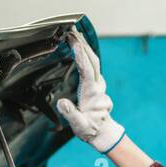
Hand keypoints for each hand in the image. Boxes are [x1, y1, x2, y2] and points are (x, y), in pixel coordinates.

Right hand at [55, 28, 125, 152]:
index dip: (80, 55)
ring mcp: (99, 85)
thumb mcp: (79, 126)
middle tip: (73, 33)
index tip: (74, 42)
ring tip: (76, 37)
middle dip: (83, 45)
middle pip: (93, 61)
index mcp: (91, 94)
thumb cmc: (90, 129)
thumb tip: (62, 103)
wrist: (103, 133)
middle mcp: (97, 87)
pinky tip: (82, 50)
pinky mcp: (97, 85)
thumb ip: (71, 114)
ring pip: (94, 62)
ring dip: (86, 48)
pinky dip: (87, 56)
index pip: (86, 70)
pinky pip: (93, 67)